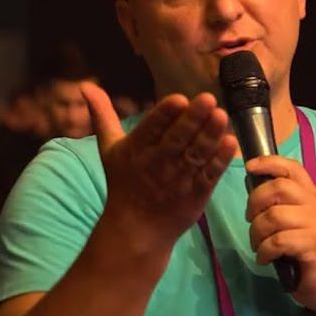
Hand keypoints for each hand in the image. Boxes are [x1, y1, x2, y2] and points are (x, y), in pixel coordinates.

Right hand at [81, 82, 237, 251]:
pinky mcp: (197, 194)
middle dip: (192, 120)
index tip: (179, 99)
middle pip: (177, 139)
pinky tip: (230, 142)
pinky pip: (209, 175)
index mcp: (136, 150)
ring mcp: (179, 180)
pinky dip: (220, 160)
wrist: (136, 230)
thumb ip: (102, 115)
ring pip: (196, 155)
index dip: (165, 115)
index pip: (151, 129)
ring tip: (221, 116)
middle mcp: (157, 164)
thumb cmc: (124, 183)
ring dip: (209, 135)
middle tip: (208, 100)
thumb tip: (84, 86)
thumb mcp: (109, 149)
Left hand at [244, 156, 315, 310]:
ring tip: (258, 245)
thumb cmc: (304, 250)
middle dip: (255, 204)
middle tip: (251, 221)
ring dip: (257, 233)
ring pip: (273, 216)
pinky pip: (278, 241)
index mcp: (311, 195)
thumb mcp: (295, 221)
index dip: (269, 163)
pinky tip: (264, 258)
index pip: (292, 168)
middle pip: (278, 188)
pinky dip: (264, 251)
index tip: (249, 167)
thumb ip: (280, 203)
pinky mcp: (313, 245)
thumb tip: (253, 186)